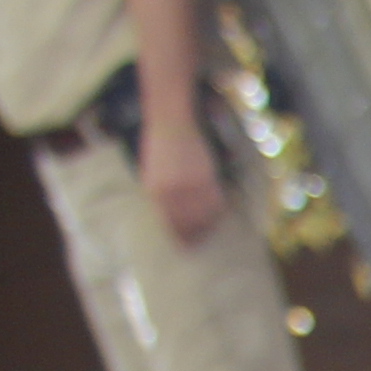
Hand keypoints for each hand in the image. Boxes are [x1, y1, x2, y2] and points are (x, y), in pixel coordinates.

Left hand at [140, 108, 221, 241]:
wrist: (170, 122)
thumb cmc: (158, 145)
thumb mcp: (151, 172)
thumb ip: (160, 193)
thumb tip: (169, 213)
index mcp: (156, 192)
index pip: (170, 222)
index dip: (179, 236)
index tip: (184, 247)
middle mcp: (173, 193)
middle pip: (188, 223)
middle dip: (194, 235)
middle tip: (199, 246)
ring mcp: (190, 186)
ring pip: (203, 215)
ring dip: (208, 225)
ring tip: (210, 233)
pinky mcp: (205, 178)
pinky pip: (214, 201)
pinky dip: (218, 210)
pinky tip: (219, 214)